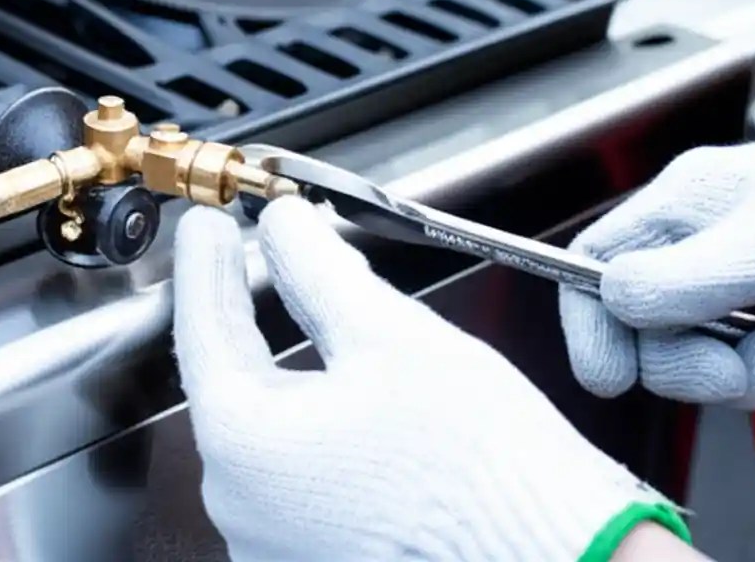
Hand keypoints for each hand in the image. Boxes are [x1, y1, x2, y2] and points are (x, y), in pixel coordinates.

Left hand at [173, 197, 690, 561]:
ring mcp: (273, 542)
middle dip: (244, 312)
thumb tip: (284, 227)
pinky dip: (311, 428)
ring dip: (284, 372)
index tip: (208, 226)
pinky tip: (351, 402)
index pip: (202, 325)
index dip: (207, 263)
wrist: (552, 557)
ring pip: (265, 430)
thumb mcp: (391, 335)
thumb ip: (318, 268)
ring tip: (321, 325)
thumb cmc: (481, 467)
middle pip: (230, 380)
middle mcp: (241, 506)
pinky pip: (294, 477)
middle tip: (261, 255)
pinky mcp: (310, 559)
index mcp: (244, 444)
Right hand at [559, 131, 754, 408]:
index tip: (611, 375)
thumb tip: (612, 299)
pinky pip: (750, 372)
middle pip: (644, 327)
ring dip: (750, 379)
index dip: (591, 323)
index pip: (596, 263)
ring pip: (699, 357)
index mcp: (686, 203)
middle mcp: (703, 242)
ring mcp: (743, 283)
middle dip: (692, 364)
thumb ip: (685, 278)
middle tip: (742, 369)